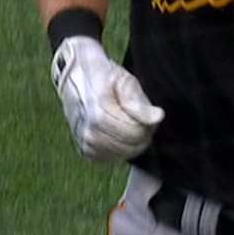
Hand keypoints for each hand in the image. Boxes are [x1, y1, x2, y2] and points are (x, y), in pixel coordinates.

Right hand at [50, 36, 163, 161]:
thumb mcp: (123, 79)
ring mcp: (87, 144)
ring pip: (124, 154)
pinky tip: (119, 132)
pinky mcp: (86, 151)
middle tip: (139, 117)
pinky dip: (121, 148)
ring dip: (132, 141)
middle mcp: (90, 133)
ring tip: (129, 122)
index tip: (148, 112)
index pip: (136, 133)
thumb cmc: (102, 77)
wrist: (76, 79)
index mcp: (99, 114)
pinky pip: (113, 158)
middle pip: (132, 146)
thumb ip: (138, 101)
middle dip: (141, 133)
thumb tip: (157, 117)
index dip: (147, 124)